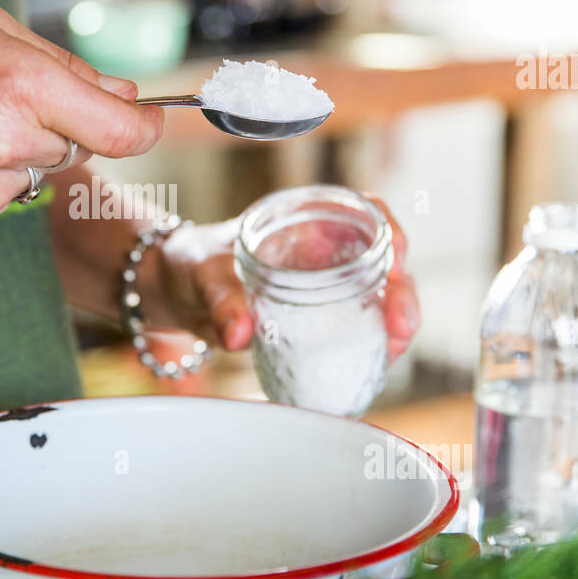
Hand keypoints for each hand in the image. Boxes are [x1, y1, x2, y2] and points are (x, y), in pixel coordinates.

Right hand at [0, 6, 163, 239]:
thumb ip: (66, 65)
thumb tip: (124, 96)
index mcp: (22, 85)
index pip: (123, 130)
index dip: (144, 124)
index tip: (146, 118)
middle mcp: (8, 145)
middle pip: (78, 147)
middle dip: (57, 126)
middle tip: (0, 101)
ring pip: (36, 176)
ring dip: (16, 155)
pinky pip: (0, 204)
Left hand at [139, 197, 419, 359]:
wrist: (175, 295)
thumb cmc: (192, 265)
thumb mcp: (205, 276)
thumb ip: (222, 302)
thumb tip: (239, 335)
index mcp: (307, 221)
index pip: (366, 212)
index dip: (391, 232)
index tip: (396, 262)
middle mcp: (326, 251)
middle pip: (384, 263)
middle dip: (402, 292)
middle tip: (400, 325)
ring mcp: (327, 288)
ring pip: (378, 300)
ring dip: (394, 324)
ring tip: (394, 350)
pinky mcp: (318, 322)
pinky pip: (357, 330)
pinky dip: (371, 346)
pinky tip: (375, 366)